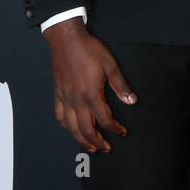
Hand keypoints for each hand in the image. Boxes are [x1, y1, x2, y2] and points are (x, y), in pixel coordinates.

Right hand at [43, 19, 136, 152]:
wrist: (66, 40)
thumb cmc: (90, 50)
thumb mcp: (110, 65)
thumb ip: (120, 85)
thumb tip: (131, 101)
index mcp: (91, 93)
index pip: (104, 118)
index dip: (114, 128)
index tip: (122, 132)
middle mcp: (76, 100)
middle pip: (86, 129)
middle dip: (98, 142)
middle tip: (107, 148)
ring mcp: (65, 98)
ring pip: (71, 127)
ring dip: (81, 140)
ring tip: (90, 148)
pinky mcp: (57, 94)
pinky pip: (59, 116)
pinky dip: (66, 127)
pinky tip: (71, 130)